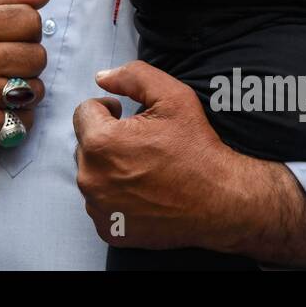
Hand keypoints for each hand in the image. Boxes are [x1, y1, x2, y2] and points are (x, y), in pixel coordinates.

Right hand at [0, 0, 50, 149]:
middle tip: (6, 66)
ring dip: (26, 91)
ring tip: (3, 88)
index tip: (11, 38)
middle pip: (38, 56)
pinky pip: (25, 119)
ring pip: (36, 90)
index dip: (27, 30)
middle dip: (28, 62)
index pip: (30, 19)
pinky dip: (18, 117)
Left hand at [72, 60, 249, 250]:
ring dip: (108, 167)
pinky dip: (114, 196)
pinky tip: (142, 192)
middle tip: (139, 144)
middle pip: (84, 145)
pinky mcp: (109, 229)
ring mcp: (98, 208)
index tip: (125, 116)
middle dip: (105, 139)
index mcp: (100, 142)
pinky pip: (100, 204)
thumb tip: (101, 78)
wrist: (221, 201)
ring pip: (91, 175)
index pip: (84, 113)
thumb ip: (132, 76)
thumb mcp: (172, 96)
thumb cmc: (197, 148)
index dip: (107, 110)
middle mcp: (91, 178)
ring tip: (142, 168)